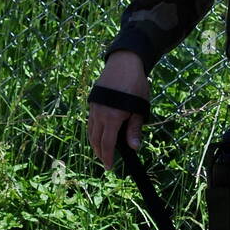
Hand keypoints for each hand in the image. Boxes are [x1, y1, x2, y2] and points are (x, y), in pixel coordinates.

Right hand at [87, 51, 149, 168]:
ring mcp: (94, 107)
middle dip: (100, 152)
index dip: (107, 157)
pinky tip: (99, 134)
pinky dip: (93, 131)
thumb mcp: (140, 108)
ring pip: (91, 130)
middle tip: (106, 162)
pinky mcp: (93, 101)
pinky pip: (90, 121)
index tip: (109, 167)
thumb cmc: (135, 85)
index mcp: (112, 117)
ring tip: (102, 151)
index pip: (107, 144)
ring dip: (95, 143)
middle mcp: (100, 114)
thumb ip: (135, 129)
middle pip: (96, 139)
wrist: (124, 62)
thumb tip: (134, 147)